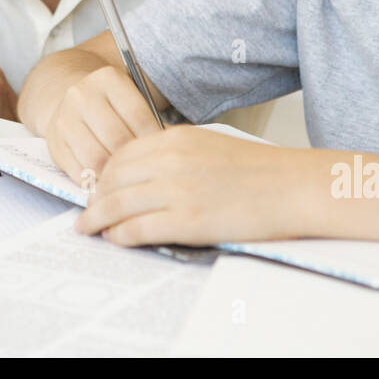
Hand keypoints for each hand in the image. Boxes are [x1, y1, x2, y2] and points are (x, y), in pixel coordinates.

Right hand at [43, 65, 163, 183]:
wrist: (67, 100)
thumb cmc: (110, 105)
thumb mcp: (128, 99)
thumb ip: (148, 119)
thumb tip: (167, 148)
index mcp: (107, 79)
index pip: (138, 115)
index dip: (154, 139)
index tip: (163, 153)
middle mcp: (82, 95)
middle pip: (116, 138)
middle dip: (135, 158)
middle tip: (147, 169)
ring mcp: (64, 120)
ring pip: (96, 158)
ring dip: (115, 173)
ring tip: (129, 178)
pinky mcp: (54, 144)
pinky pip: (79, 172)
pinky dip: (97, 183)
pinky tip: (110, 183)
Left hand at [74, 126, 311, 245]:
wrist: (291, 187)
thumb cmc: (260, 171)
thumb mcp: (211, 145)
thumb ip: (178, 154)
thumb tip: (151, 173)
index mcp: (176, 139)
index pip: (123, 154)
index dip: (105, 174)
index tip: (98, 186)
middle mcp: (170, 161)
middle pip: (113, 178)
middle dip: (94, 197)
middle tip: (87, 210)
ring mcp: (176, 191)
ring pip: (118, 204)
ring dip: (97, 219)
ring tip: (88, 228)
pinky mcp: (186, 221)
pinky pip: (137, 229)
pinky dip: (119, 235)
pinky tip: (115, 239)